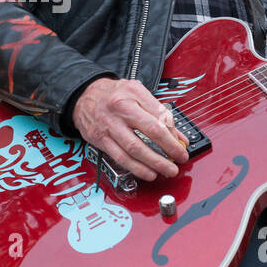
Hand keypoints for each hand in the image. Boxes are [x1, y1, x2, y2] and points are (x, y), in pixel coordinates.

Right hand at [71, 78, 188, 181]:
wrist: (83, 95)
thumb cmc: (114, 94)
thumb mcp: (138, 93)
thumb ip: (158, 112)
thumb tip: (177, 136)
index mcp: (133, 94)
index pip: (159, 116)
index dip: (173, 135)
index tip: (182, 147)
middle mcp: (120, 109)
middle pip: (149, 133)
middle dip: (168, 150)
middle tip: (179, 161)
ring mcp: (109, 125)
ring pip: (134, 149)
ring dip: (153, 163)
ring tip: (166, 170)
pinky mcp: (100, 139)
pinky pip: (120, 158)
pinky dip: (136, 168)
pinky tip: (147, 173)